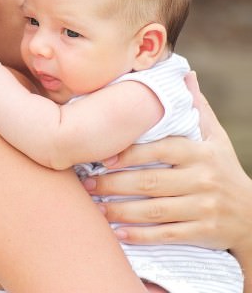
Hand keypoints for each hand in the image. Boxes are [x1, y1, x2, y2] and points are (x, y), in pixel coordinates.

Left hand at [84, 72, 251, 253]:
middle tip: (85, 182)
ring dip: (119, 210)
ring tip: (94, 207)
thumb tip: (184, 73)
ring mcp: (203, 208)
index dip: (127, 154)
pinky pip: (165, 235)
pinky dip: (139, 236)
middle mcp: (202, 179)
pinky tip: (116, 233)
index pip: (158, 150)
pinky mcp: (202, 233)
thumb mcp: (216, 138)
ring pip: (153, 210)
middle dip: (112, 184)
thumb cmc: (223, 169)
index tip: (99, 157)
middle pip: (149, 182)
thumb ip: (196, 108)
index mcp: (200, 152)